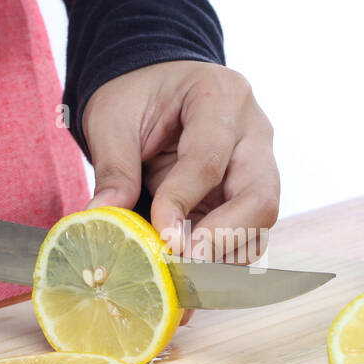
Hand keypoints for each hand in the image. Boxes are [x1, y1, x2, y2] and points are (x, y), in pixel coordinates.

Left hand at [81, 60, 279, 262]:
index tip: (160, 239)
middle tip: (185, 267)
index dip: (183, 203)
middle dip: (223, 239)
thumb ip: (113, 167)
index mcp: (220, 96)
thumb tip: (102, 218)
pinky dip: (223, 260)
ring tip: (183, 280)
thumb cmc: (137, 93)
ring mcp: (259, 165)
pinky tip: (190, 278)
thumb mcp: (112, 118)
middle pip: (260, 196)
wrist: (156, 82)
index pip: (208, 160)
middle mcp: (253, 132)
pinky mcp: (248, 195)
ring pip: (261, 223)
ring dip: (226, 257)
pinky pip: (248, 234)